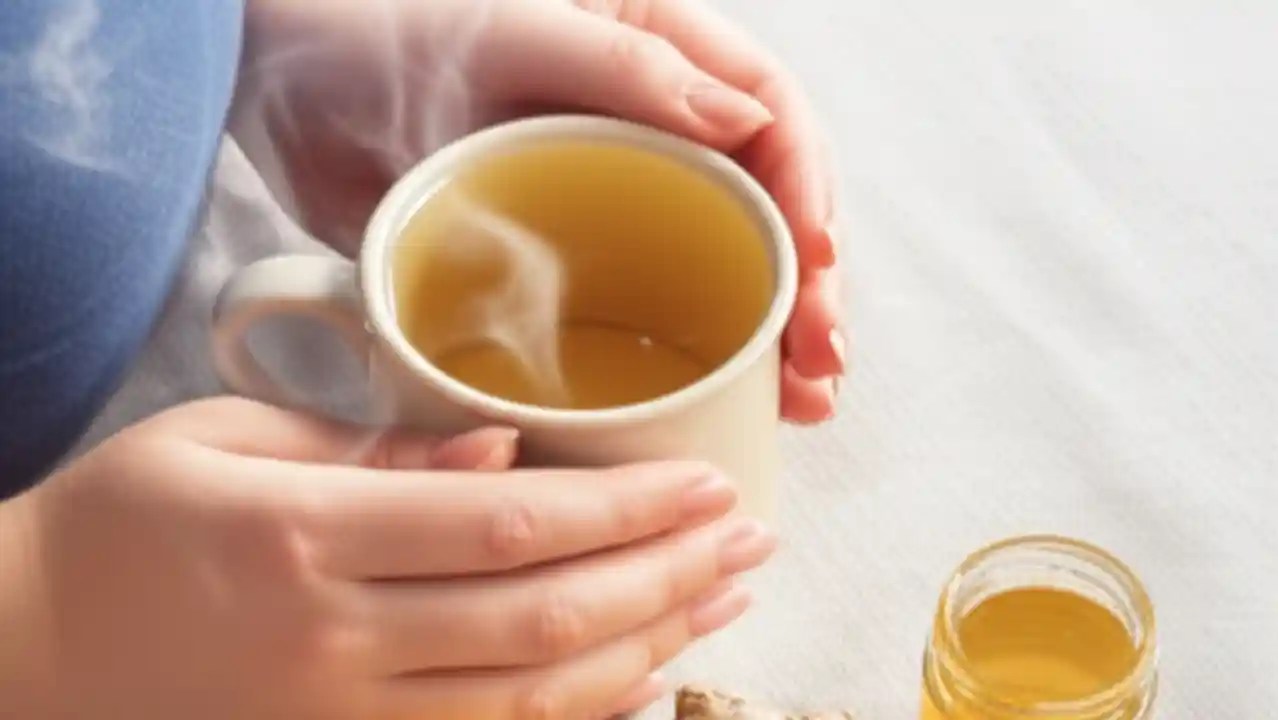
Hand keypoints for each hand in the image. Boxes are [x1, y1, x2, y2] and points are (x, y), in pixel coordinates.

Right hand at [0, 398, 771, 718]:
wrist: (24, 648)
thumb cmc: (119, 524)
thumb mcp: (223, 439)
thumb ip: (368, 444)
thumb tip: (498, 452)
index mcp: (308, 537)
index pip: (510, 526)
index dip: (627, 509)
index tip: (707, 486)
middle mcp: (336, 639)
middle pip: (547, 617)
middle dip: (668, 577)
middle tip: (750, 538)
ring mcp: (341, 715)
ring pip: (534, 695)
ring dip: (649, 646)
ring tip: (725, 599)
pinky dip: (579, 716)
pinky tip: (646, 679)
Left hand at [234, 0, 843, 423]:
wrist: (282, 94)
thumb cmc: (382, 33)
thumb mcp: (506, 31)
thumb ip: (623, 65)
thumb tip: (743, 117)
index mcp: (658, 53)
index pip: (769, 116)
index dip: (808, 189)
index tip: (817, 262)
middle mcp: (654, 127)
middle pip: (765, 207)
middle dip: (807, 286)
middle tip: (820, 360)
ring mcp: (615, 199)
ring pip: (724, 266)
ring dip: (773, 334)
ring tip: (804, 398)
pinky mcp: (574, 259)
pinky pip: (652, 308)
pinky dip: (696, 356)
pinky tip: (738, 397)